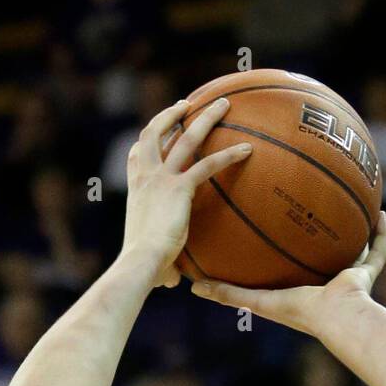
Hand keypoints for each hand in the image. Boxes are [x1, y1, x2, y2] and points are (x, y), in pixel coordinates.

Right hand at [120, 96, 252, 288]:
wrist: (141, 263)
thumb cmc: (144, 268)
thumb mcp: (152, 256)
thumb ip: (164, 265)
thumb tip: (170, 282)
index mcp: (136, 189)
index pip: (137, 153)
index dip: (147, 138)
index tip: (159, 126)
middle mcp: (146, 176)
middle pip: (155, 132)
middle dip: (171, 113)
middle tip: (187, 103)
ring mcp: (162, 178)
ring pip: (184, 137)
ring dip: (205, 117)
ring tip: (224, 103)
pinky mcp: (180, 187)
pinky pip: (209, 165)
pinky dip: (229, 155)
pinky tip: (248, 150)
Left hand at [189, 211, 385, 335]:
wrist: (337, 318)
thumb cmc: (297, 311)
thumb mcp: (256, 300)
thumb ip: (227, 293)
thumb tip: (193, 287)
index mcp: (300, 289)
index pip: (289, 267)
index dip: (282, 251)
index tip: (273, 226)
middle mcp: (326, 282)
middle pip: (323, 254)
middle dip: (320, 235)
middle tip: (312, 204)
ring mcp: (350, 278)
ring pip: (355, 249)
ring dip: (354, 229)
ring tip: (352, 201)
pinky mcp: (368, 273)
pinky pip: (378, 249)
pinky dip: (381, 233)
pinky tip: (380, 211)